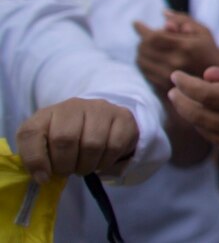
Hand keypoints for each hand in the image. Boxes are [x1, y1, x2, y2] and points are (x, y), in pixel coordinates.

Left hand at [15, 99, 138, 183]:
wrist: (101, 122)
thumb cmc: (68, 139)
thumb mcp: (46, 146)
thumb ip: (38, 159)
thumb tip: (43, 177)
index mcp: (47, 114)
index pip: (31, 133)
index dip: (35, 160)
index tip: (44, 177)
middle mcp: (73, 106)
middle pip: (64, 139)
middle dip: (66, 165)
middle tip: (69, 171)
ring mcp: (100, 108)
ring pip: (92, 144)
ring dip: (87, 165)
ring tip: (84, 166)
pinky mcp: (122, 116)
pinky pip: (114, 146)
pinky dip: (106, 161)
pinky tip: (101, 160)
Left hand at [135, 11, 218, 94]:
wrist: (215, 86)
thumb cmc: (211, 55)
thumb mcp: (204, 33)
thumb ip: (184, 20)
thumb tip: (163, 13)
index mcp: (186, 47)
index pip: (153, 36)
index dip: (142, 29)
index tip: (136, 23)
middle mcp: (175, 62)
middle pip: (144, 46)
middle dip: (143, 39)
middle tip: (148, 36)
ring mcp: (167, 77)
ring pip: (140, 59)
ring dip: (142, 51)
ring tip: (150, 48)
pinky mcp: (161, 86)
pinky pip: (143, 71)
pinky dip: (143, 62)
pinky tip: (152, 59)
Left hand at [167, 45, 218, 168]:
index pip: (207, 93)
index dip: (187, 84)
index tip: (176, 75)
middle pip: (200, 115)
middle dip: (181, 101)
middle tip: (171, 90)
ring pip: (209, 132)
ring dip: (192, 118)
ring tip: (184, 106)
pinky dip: (210, 131)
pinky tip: (208, 124)